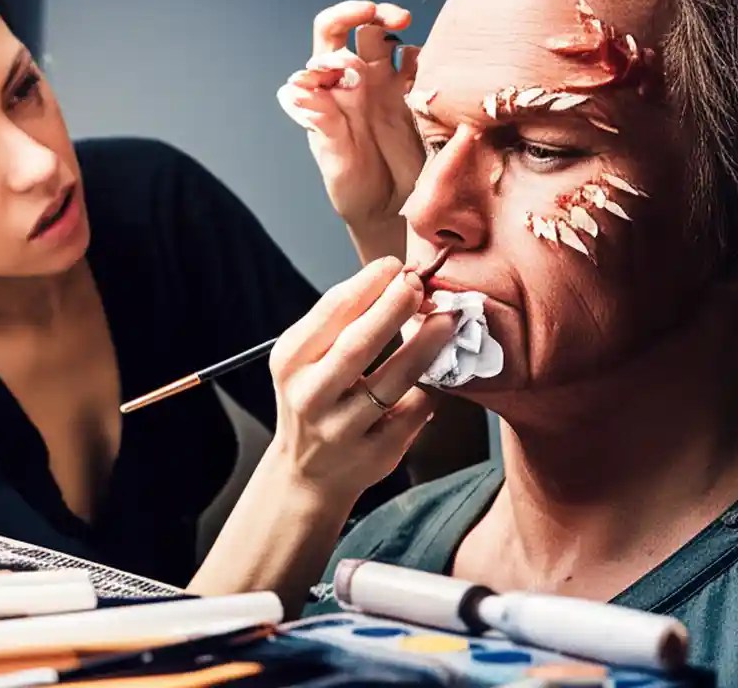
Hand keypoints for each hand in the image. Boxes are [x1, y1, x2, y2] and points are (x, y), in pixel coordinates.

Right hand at [266, 257, 457, 498]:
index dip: (368, 283)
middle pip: (358, 344)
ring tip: (447, 319)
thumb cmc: (316, 397)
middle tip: (421, 284)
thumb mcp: (308, 359)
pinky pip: (414, 411)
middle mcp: (310, 396)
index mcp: (290, 361)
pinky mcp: (375, 454)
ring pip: (392, 381)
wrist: (308, 471)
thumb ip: (341, 323)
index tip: (396, 265)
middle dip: (395, 307)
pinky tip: (437, 373)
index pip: (331, 312)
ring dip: (425, 344)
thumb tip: (395, 278)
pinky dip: (430, 387)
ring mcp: (341, 429)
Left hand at [276, 1, 425, 233]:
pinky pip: (423, 64)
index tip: (345, 59)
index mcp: (330, 92)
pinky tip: (431, 76)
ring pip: (392, 40)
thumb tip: (301, 90)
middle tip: (391, 16)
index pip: (327, 44)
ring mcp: (388, 85)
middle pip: (361, 28)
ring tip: (411, 58)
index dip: (335, 38)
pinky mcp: (418, 96)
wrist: (391, 212)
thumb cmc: (354, 190)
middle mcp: (357, 81)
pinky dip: (429, 60)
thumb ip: (325, 126)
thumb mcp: (337, 164)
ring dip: (399, 33)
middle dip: (372, 13)